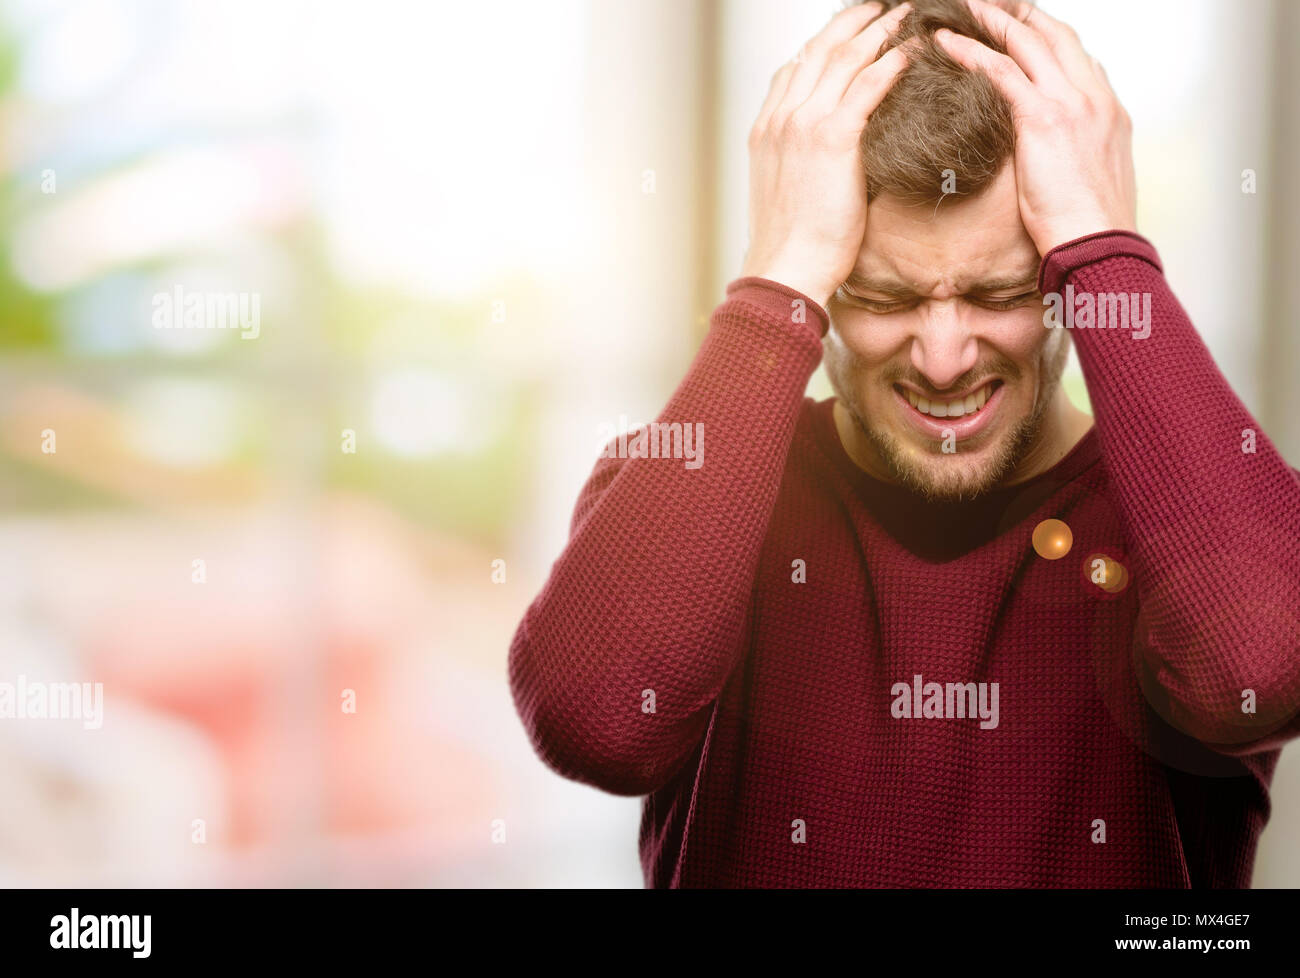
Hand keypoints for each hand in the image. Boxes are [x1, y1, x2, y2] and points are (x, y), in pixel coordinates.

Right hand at [741, 2, 912, 308]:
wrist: (786, 267)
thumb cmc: (792, 245)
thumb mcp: (786, 193)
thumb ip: (801, 162)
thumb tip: (828, 159)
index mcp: (766, 130)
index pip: (793, 68)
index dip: (823, 42)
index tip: (848, 31)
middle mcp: (781, 118)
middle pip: (819, 50)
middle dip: (853, 21)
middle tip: (880, 6)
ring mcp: (803, 124)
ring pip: (845, 58)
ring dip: (878, 30)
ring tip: (903, 15)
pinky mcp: (832, 138)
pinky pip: (867, 86)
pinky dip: (890, 63)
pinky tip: (909, 52)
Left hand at [935, 0, 1136, 255]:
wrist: (1098, 244)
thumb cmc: (1090, 225)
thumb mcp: (1090, 178)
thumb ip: (1074, 151)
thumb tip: (1049, 152)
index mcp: (1110, 110)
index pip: (1078, 55)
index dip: (1046, 35)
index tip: (1022, 26)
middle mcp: (1094, 97)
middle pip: (1056, 34)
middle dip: (1020, 12)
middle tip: (989, 2)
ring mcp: (1071, 103)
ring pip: (1027, 42)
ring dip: (992, 18)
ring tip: (964, 7)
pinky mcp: (1043, 118)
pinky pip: (1000, 71)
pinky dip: (971, 50)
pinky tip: (947, 42)